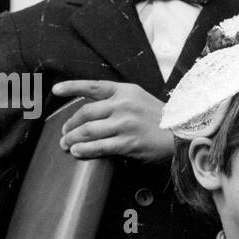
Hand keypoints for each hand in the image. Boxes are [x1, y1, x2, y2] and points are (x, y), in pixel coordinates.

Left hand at [52, 80, 172, 162]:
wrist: (182, 132)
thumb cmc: (160, 117)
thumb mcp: (139, 98)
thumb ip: (117, 99)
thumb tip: (91, 111)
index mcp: (125, 91)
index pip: (92, 86)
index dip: (71, 87)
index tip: (55, 91)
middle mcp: (123, 105)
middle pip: (86, 113)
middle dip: (70, 124)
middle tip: (64, 132)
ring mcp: (125, 124)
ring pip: (89, 131)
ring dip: (73, 138)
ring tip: (66, 144)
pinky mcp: (129, 142)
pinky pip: (100, 147)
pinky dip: (85, 150)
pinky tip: (77, 152)